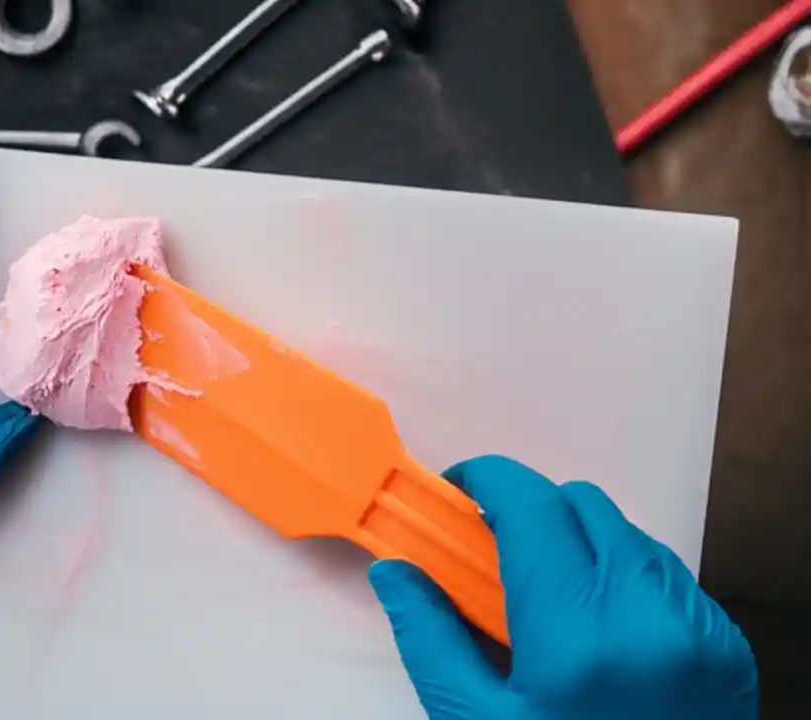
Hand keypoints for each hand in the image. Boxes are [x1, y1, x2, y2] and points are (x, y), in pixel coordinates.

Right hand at [370, 456, 756, 719]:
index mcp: (576, 638)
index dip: (488, 481)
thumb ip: (431, 639)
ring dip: (579, 542)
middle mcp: (648, 618)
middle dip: (530, 513)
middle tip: (492, 553)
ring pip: (627, 532)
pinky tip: (598, 626)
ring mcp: (698, 629)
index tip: (460, 490)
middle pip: (581, 505)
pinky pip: (667, 574)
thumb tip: (395, 572)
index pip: (532, 507)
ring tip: (546, 598)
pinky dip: (624, 578)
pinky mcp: (727, 642)